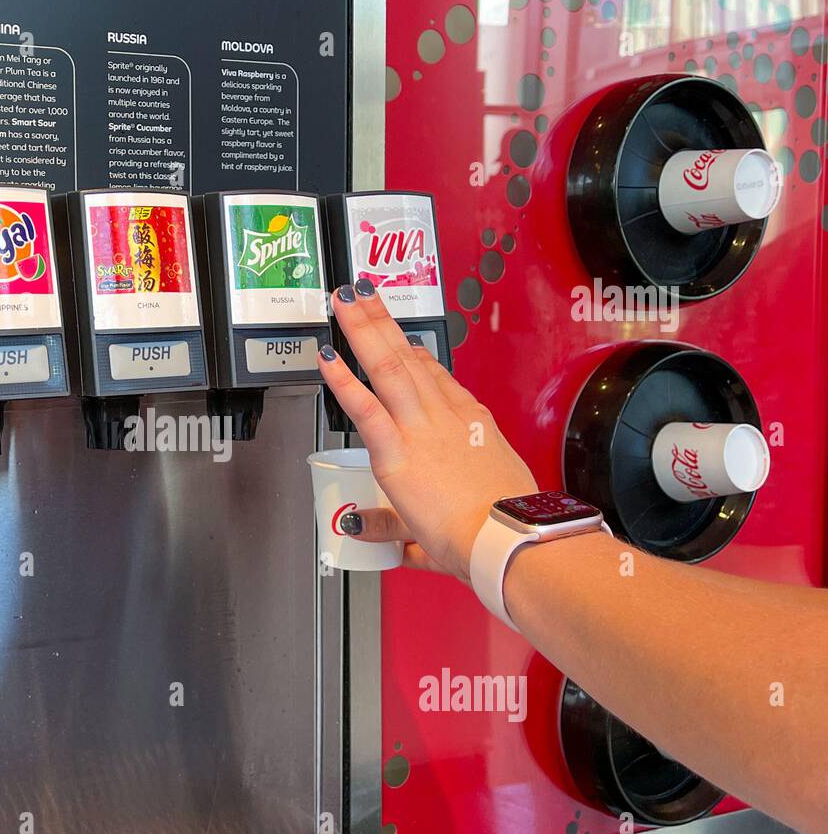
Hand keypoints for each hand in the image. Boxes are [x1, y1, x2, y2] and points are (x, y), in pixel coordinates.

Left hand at [318, 283, 536, 581]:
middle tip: (364, 294)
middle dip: (382, 322)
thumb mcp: (452, 514)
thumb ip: (395, 524)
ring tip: (343, 300)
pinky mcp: (398, 450)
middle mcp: (444, 417)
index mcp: (470, 425)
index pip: (438, 381)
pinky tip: (326, 357)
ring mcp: (420, 429)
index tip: (404, 341)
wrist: (507, 539)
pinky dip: (343, 379)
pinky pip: (365, 406)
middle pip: (408, 358)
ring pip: (387, 366)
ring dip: (363, 329)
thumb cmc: (496, 533)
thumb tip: (362, 526)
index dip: (418, 357)